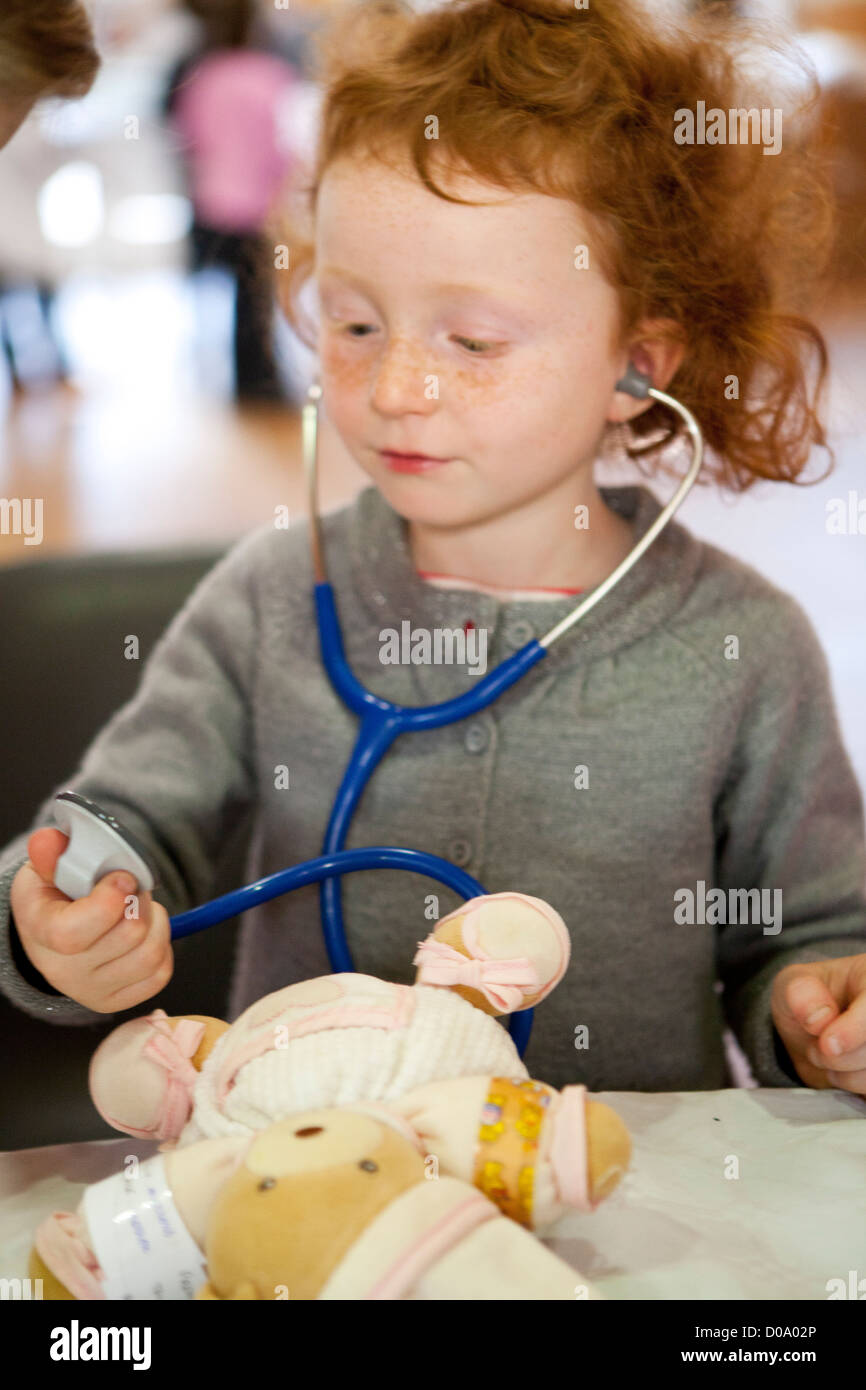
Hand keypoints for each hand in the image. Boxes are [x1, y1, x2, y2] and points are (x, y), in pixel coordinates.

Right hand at [9, 827, 173, 1012]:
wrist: (55, 931)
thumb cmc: (54, 896)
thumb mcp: (47, 869)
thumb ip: (52, 853)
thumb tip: (49, 841)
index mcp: (40, 932)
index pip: (73, 933)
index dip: (109, 902)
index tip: (124, 878)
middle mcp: (62, 970)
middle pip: (127, 936)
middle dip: (140, 900)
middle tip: (133, 886)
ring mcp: (89, 990)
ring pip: (149, 955)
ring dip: (156, 922)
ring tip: (140, 907)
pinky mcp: (114, 1000)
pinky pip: (159, 975)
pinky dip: (162, 947)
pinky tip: (145, 932)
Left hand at [771, 954, 865, 1095]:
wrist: (814, 1030)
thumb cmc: (809, 1000)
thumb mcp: (791, 985)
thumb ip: (800, 993)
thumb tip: (820, 1019)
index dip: (855, 1030)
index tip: (827, 1044)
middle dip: (840, 1057)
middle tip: (817, 1048)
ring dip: (846, 1076)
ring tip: (828, 1057)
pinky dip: (857, 1089)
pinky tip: (844, 1073)